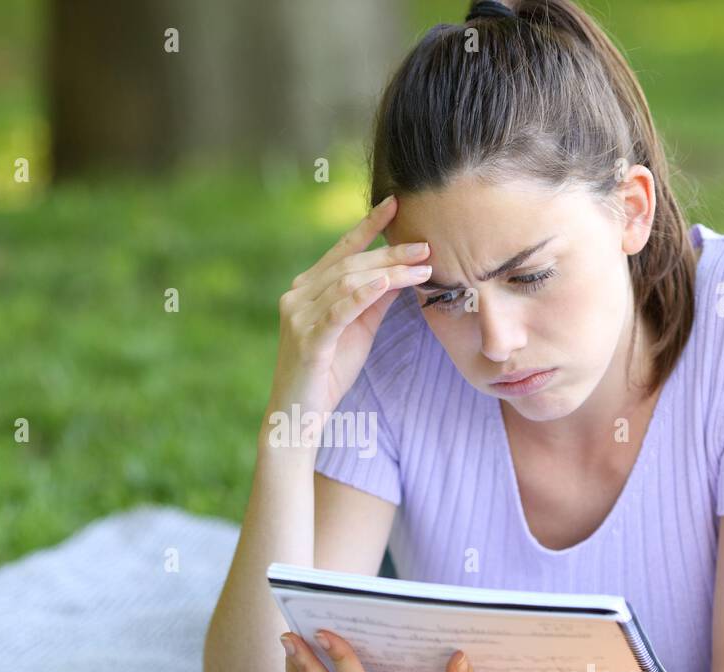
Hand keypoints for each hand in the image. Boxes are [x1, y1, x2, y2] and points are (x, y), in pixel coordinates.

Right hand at [268, 195, 431, 422]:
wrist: (299, 416)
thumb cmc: (328, 372)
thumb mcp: (359, 329)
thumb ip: (375, 300)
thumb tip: (404, 272)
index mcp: (308, 288)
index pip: (342, 249)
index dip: (369, 226)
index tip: (396, 204)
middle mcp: (298, 295)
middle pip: (349, 263)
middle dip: (390, 253)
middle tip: (426, 246)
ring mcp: (298, 316)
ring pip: (347, 282)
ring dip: (387, 273)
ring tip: (421, 269)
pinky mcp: (307, 340)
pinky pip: (338, 311)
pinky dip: (363, 294)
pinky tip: (386, 283)